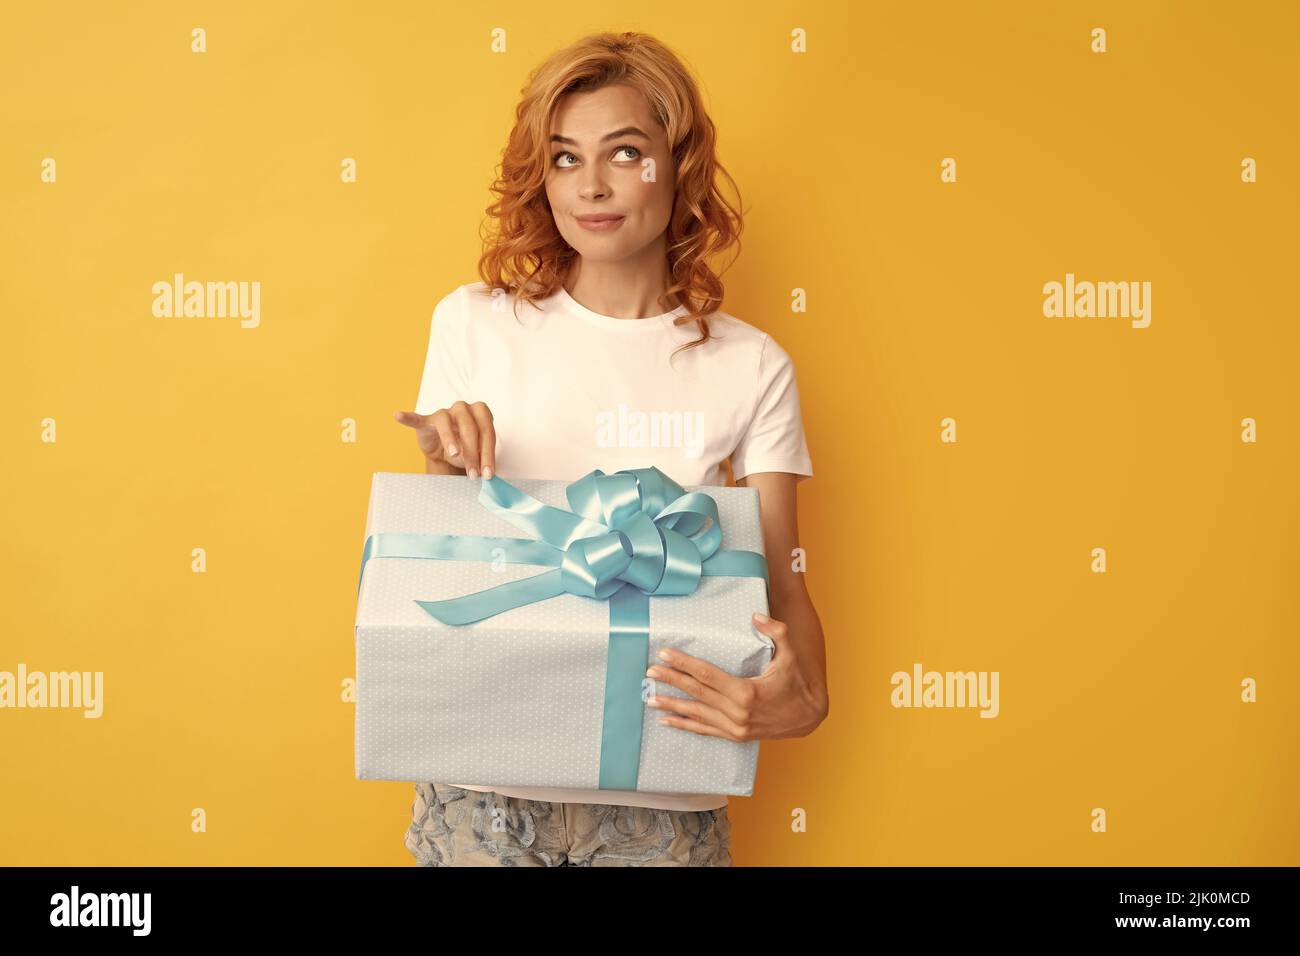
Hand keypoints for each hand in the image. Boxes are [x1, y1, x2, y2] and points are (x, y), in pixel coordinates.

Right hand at [393, 401, 496, 477]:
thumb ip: (481, 458)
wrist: (445, 450)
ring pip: (446, 422)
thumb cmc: (465, 448)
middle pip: (469, 427)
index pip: (487, 431)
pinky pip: (416, 419)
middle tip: (473, 473)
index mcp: (480, 413)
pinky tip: (398, 416)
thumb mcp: (476, 454)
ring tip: (454, 454)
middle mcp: (463, 409)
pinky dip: (408, 418)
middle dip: (473, 453)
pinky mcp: (425, 421)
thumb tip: (486, 473)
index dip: (488, 453)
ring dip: (450, 439)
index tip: (488, 473)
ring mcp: (443, 414)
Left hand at [643, 611, 828, 741]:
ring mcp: (735, 727)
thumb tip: (756, 616)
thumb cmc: (797, 682)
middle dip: (671, 681)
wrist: (809, 715)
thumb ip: (776, 631)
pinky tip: (668, 721)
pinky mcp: (735, 736)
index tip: (665, 655)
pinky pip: (705, 730)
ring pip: (696, 714)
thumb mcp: (790, 654)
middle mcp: (737, 712)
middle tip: (650, 672)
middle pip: (696, 693)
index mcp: (746, 692)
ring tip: (650, 699)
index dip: (683, 664)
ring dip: (672, 705)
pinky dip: (685, 725)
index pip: (706, 674)